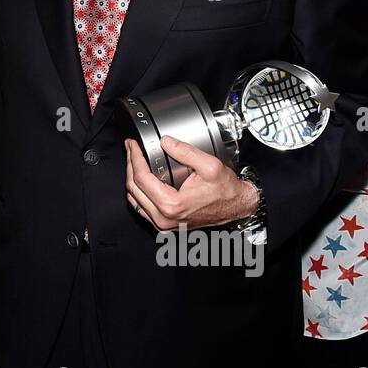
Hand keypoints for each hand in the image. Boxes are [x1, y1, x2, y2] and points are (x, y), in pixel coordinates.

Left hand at [125, 136, 257, 229]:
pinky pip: (142, 209)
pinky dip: (139, 192)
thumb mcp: (209, 166)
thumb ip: (186, 152)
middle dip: (130, 165)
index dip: (134, 158)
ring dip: (132, 179)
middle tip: (131, 149)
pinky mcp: (165, 225)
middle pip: (133, 189)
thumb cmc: (226, 191)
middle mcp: (164, 218)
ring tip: (134, 161)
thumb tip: (165, 141)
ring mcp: (163, 225)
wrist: (237, 207)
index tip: (132, 145)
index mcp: (171, 205)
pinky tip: (142, 179)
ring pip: (134, 200)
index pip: (141, 178)